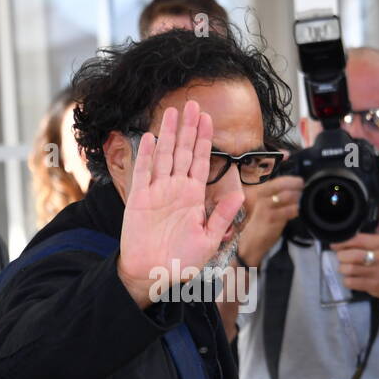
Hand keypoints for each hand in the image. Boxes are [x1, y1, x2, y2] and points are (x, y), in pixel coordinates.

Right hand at [117, 101, 242, 307]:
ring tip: (172, 111)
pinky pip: (143, 172)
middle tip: (192, 104)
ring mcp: (156, 192)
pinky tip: (150, 137)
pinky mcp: (139, 199)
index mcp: (193, 197)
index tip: (208, 118)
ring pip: (164, 155)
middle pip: (183, 151)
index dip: (204, 140)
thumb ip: (222, 216)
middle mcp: (175, 190)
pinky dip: (146, 154)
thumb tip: (240, 194)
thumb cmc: (181, 262)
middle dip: (188, 128)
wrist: (152, 274)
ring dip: (168, 134)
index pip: (200, 161)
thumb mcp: (209, 240)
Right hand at [237, 174, 302, 266]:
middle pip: (282, 185)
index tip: (300, 183)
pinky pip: (288, 211)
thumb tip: (294, 190)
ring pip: (286, 196)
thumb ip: (277, 198)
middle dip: (296, 186)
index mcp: (261, 194)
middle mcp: (263, 198)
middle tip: (302, 191)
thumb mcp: (266, 208)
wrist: (251, 243)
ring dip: (297, 197)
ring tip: (300, 202)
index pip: (278, 181)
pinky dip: (295, 210)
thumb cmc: (261, 225)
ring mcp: (266, 208)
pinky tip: (296, 212)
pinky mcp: (271, 219)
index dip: (292, 180)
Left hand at [330, 233, 378, 308]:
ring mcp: (376, 273)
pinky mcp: (373, 287)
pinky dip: (347, 280)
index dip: (342, 242)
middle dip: (341, 257)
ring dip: (343, 269)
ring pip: (347, 269)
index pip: (357, 239)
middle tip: (342, 258)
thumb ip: (372, 243)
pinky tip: (352, 279)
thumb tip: (349, 239)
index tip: (335, 244)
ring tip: (347, 268)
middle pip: (349, 255)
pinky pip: (351, 283)